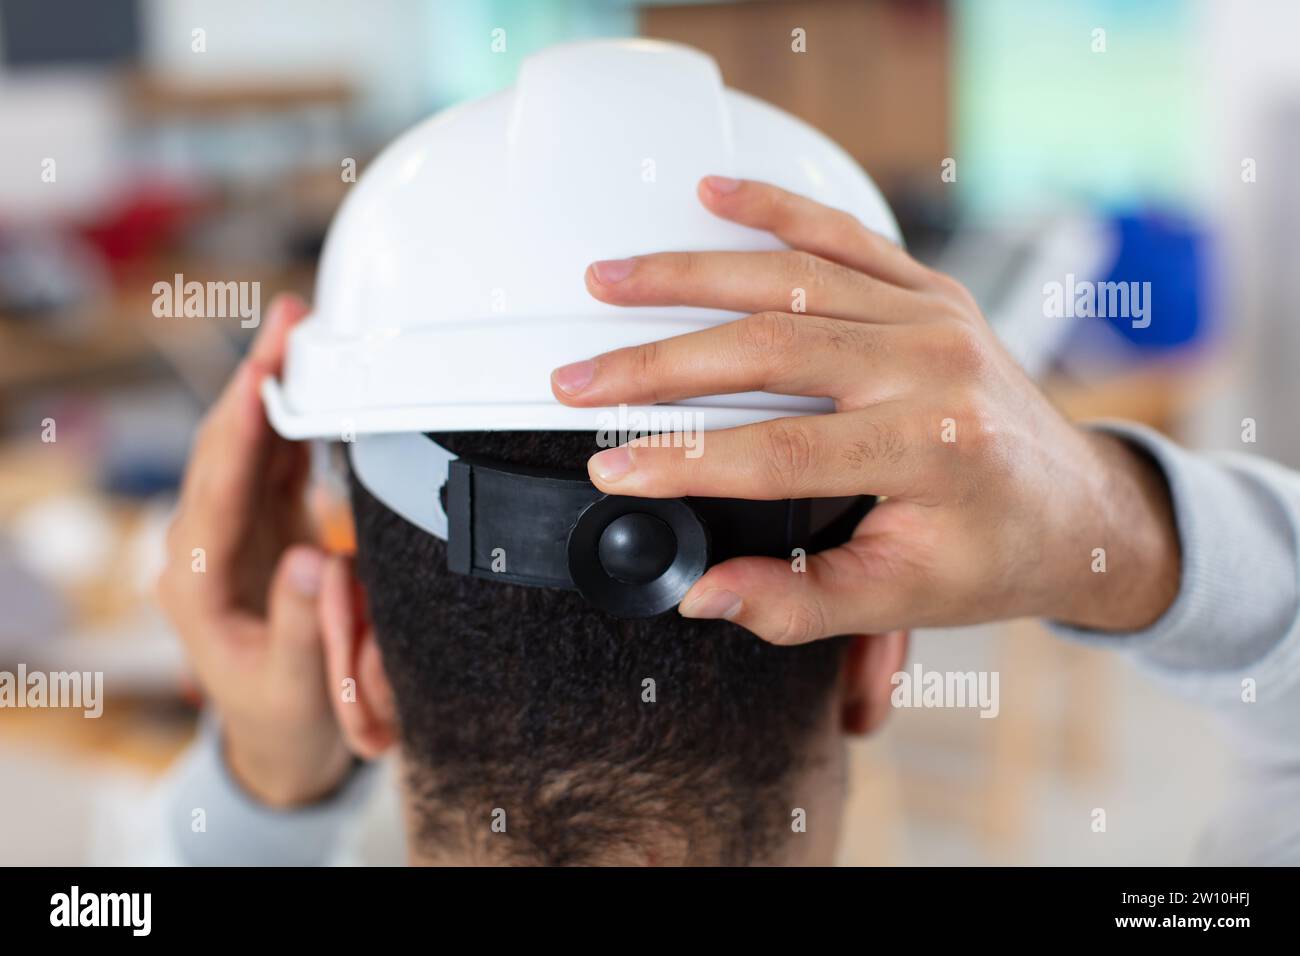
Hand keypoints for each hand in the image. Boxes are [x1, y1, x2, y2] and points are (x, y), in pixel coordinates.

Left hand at [157, 295, 353, 804]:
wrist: (286, 742)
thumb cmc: (284, 719)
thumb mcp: (291, 686)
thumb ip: (298, 627)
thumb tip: (315, 560)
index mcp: (198, 581)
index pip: (218, 485)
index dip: (242, 423)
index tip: (265, 371)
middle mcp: (208, 546)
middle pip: (229, 446)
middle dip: (257, 378)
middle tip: (291, 320)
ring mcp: (237, 534)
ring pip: (252, 445)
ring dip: (277, 387)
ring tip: (305, 332)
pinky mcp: (270, 531)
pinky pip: (280, 464)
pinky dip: (300, 420)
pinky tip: (318, 384)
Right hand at [551, 177, 1179, 643]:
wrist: (1076, 508)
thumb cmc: (992, 556)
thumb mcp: (900, 600)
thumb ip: (797, 605)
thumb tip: (704, 592)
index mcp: (932, 451)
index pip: (780, 454)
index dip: (684, 460)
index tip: (611, 465)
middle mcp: (935, 368)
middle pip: (770, 349)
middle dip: (658, 365)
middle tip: (579, 378)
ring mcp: (934, 316)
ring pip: (791, 278)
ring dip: (689, 276)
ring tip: (608, 281)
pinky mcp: (929, 288)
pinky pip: (844, 235)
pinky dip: (775, 208)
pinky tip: (713, 193)